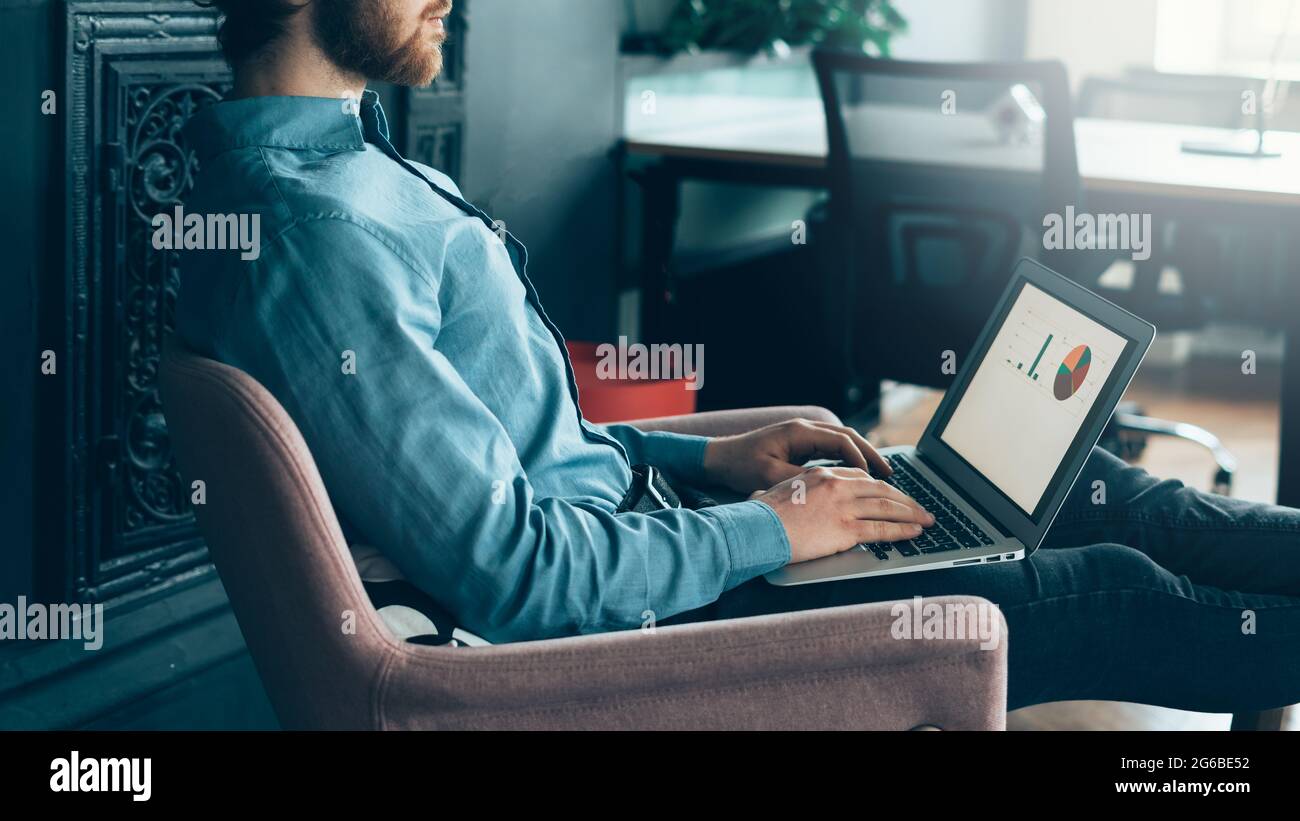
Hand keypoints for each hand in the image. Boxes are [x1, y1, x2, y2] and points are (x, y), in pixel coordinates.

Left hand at [702, 417, 892, 495]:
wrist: (719, 458)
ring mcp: (803, 435)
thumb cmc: (740, 466)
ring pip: (842, 442)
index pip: (841, 441)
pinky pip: (831, 449)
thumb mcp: (770, 476)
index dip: (861, 460)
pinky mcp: (800, 445)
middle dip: (871, 455)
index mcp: (799, 433)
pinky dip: (847, 460)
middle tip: (890, 474)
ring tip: (882, 475)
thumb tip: (829, 490)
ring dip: (862, 457)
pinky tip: (858, 475)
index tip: (874, 478)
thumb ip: (800, 481)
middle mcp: (804, 429)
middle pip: (848, 437)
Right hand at [751, 466, 934, 563]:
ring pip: (887, 507)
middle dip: (904, 499)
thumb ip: (783, 493)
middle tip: (919, 507)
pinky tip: (914, 532)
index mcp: (822, 476)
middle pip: (880, 489)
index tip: (891, 494)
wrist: (757, 528)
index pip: (860, 478)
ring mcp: (844, 507)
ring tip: (926, 520)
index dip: (880, 487)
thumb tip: (764, 496)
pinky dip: (902, 530)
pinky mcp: (846, 529)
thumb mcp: (773, 493)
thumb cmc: (759, 514)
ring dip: (911, 513)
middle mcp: (837, 486)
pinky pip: (882, 529)